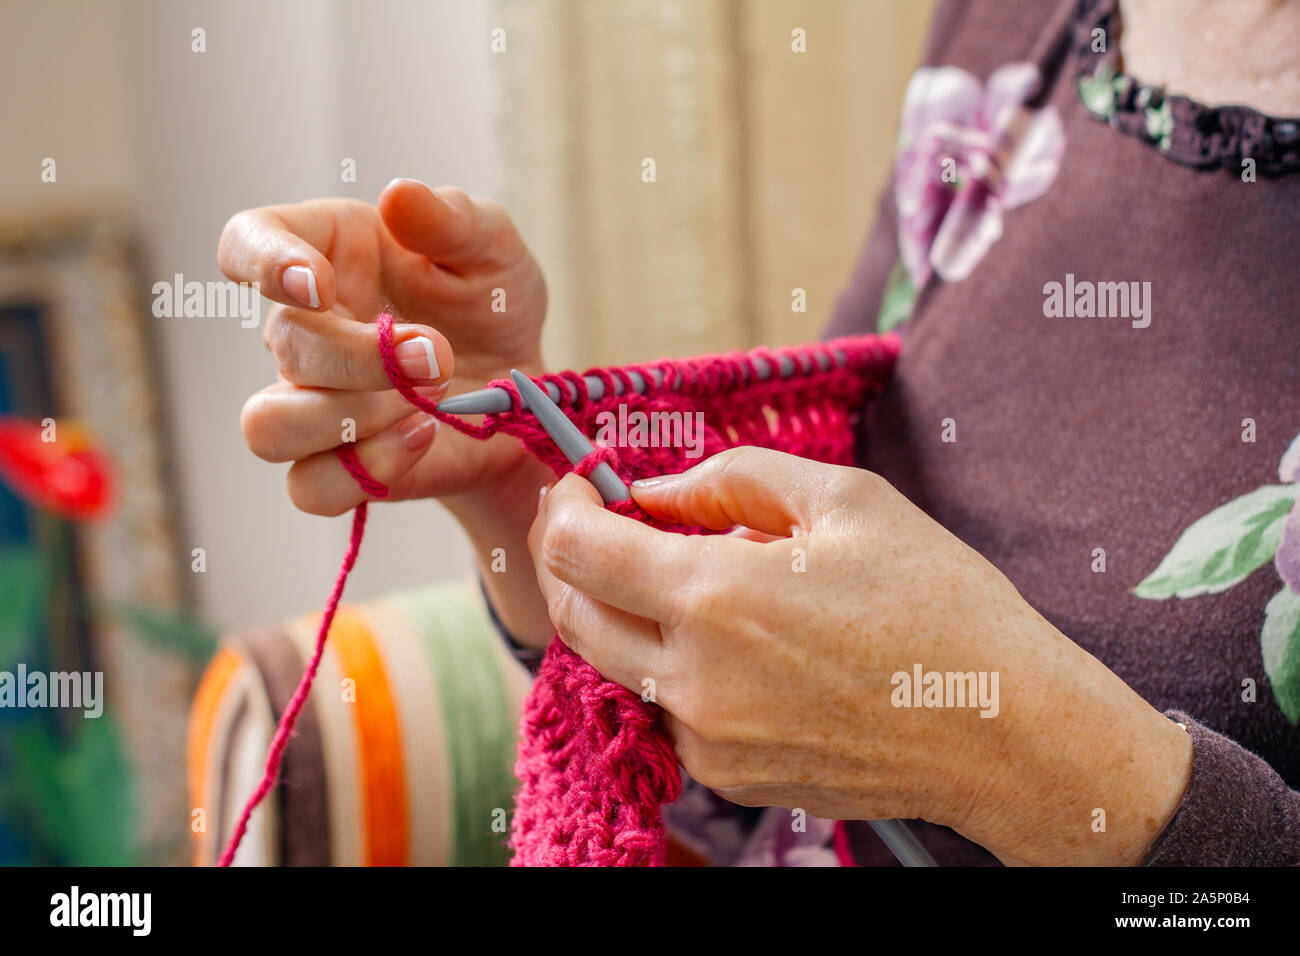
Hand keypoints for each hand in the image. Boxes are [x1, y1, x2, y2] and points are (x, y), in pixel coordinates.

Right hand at [220, 180, 552, 515]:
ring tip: (426, 401)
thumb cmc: (490, 306)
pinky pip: (310, 487)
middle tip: (436, 355)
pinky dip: (367, 470)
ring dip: (350, 418)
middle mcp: (305, 329)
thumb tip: (399, 196)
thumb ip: (453, 220)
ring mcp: (314, 402)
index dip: (262, 263)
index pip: (246, 243)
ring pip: (269, 426)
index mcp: (326, 254)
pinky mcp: (341, 465)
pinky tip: (423, 438)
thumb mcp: (493, 250)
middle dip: (361, 357)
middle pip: (283, 345)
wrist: (523, 392)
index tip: (316, 283)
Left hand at [526, 446, 1193, 864]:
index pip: (576, 550)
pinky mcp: (731, 777)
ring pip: (619, 665)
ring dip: (629, 616)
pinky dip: (678, 668)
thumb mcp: (846, 501)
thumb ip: (733, 481)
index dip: (562, 506)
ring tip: (701, 583)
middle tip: (605, 523)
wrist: (1005, 731)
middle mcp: (693, 678)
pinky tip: (743, 646)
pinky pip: (670, 710)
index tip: (580, 485)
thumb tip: (656, 492)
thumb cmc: (939, 604)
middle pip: (571, 615)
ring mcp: (708, 739)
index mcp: (715, 595)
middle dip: (572, 560)